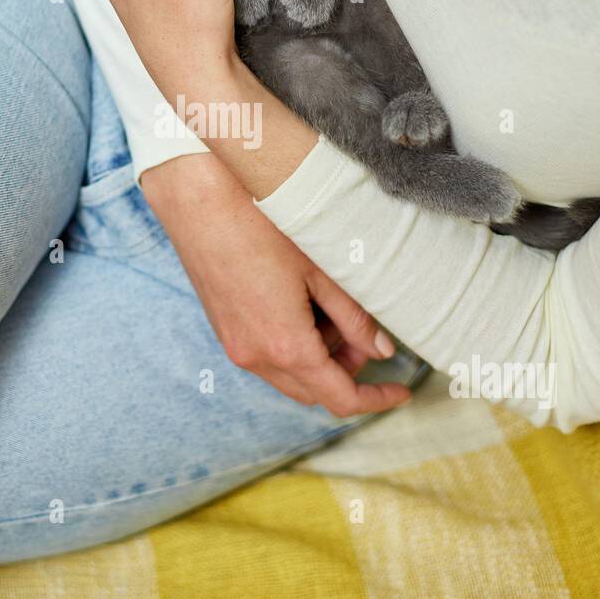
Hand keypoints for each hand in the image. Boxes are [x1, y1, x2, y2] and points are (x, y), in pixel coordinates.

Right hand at [143, 155, 411, 417]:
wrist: (198, 199)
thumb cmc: (261, 223)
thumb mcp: (321, 270)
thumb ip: (354, 317)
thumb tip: (382, 350)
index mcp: (286, 346)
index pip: (340, 397)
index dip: (376, 399)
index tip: (401, 390)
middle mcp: (256, 357)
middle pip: (314, 391)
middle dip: (347, 372)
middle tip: (368, 336)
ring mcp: (235, 345)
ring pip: (289, 375)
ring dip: (319, 359)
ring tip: (333, 311)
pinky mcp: (224, 330)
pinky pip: (267, 356)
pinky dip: (293, 346)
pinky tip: (302, 305)